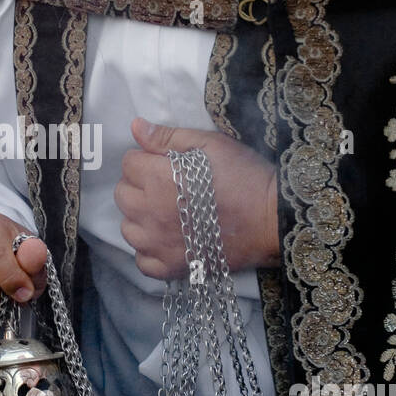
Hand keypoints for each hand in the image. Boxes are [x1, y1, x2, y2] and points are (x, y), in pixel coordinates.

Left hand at [114, 118, 279, 279]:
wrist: (273, 220)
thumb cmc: (245, 177)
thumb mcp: (210, 145)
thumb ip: (168, 138)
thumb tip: (135, 127)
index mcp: (158, 178)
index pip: (128, 163)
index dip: (146, 159)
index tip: (165, 163)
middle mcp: (151, 212)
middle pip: (122, 195)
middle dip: (139, 186)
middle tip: (166, 186)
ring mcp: (159, 244)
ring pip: (128, 228)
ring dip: (140, 218)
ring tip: (166, 213)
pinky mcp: (171, 267)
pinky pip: (142, 261)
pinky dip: (149, 251)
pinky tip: (166, 240)